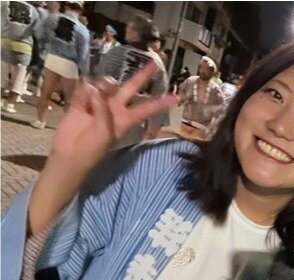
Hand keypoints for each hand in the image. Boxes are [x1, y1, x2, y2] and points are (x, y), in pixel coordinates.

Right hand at [50, 62, 178, 173]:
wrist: (69, 153)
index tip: (176, 97)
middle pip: (131, 87)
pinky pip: (85, 87)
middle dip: (142, 76)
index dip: (160, 103)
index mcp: (126, 119)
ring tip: (92, 99)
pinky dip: (83, 92)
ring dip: (102, 86)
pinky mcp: (82, 99)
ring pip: (106, 83)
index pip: (147, 108)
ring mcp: (99, 102)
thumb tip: (94, 88)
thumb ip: (103, 109)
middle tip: (154, 63)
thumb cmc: (93, 148)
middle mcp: (116, 107)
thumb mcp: (105, 132)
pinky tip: (81, 102)